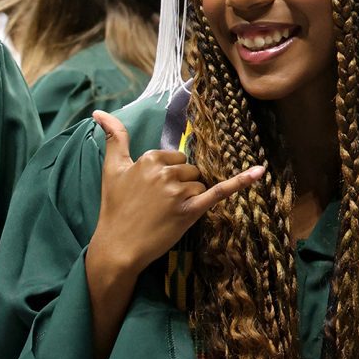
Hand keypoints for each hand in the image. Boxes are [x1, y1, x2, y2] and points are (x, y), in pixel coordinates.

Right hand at [88, 111, 262, 281]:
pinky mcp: (191, 211)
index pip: (175, 157)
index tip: (153, 192)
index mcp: (150, 158)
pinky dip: (241, 182)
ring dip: (190, 198)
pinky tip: (259, 171)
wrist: (118, 247)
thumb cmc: (114, 208)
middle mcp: (166, 172)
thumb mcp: (112, 168)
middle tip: (159, 206)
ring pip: (200, 185)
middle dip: (181, 186)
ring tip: (167, 214)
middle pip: (190, 171)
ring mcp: (179, 192)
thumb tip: (98, 112)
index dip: (169, 175)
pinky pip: (219, 192)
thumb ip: (114, 137)